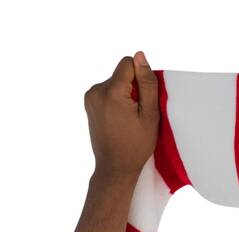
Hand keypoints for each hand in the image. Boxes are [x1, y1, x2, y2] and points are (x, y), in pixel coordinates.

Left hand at [84, 52, 158, 180]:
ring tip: (126, 119)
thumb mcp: (150, 116)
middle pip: (121, 73)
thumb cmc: (136, 146)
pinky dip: (115, 100)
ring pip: (115, 82)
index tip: (141, 101)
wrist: (114, 168)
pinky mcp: (89, 102)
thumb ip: (147, 83)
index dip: (140, 79)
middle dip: (132, 88)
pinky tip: (118, 119)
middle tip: (135, 115)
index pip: (128, 63)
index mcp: (111, 92)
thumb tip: (139, 55)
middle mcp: (96, 90)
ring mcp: (90, 96)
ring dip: (124, 95)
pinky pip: (107, 91)